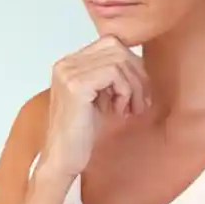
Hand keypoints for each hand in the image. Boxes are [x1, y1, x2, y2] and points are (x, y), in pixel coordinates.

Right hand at [39, 36, 149, 178]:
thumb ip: (113, 76)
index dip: (131, 65)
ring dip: (134, 86)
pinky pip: (114, 73)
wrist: (64, 160)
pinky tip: (119, 111)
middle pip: (116, 47)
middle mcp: (65, 64)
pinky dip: (126, 92)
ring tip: (130, 110)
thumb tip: (140, 60)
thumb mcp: (102, 98)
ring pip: (119, 59)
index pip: (111, 43)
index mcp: (69, 64)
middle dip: (137, 75)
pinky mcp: (75, 86)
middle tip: (139, 103)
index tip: (136, 92)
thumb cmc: (82, 134)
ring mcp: (68, 73)